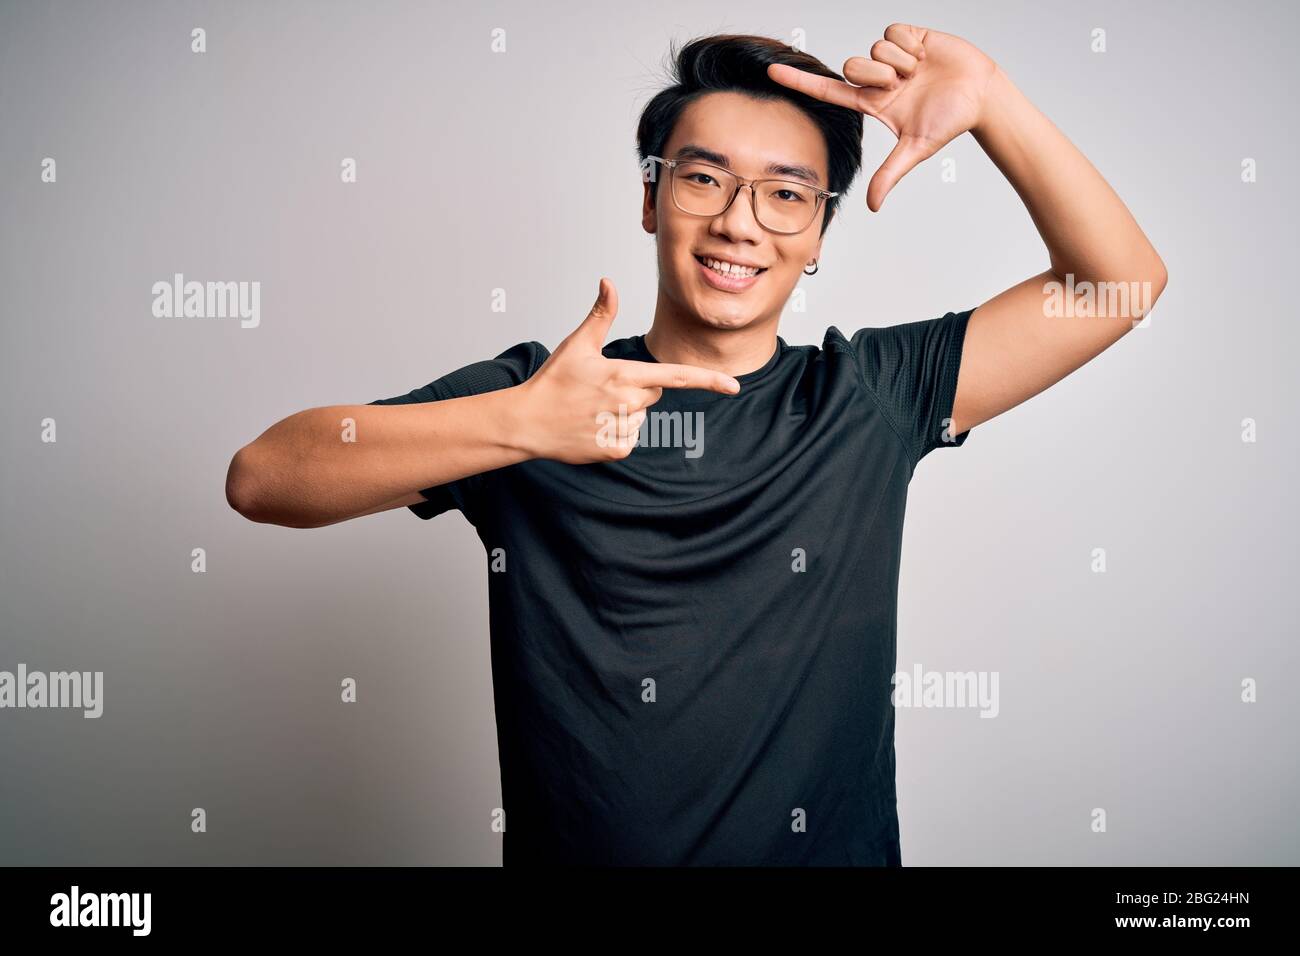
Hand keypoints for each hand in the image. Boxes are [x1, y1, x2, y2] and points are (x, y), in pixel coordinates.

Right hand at [515, 278, 740, 463]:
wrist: (527, 422)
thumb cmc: (553, 380)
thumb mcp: (577, 345)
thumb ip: (601, 314)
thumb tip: (609, 282)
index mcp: (623, 374)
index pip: (675, 376)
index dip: (708, 380)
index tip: (734, 385)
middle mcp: (626, 403)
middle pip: (654, 393)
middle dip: (635, 389)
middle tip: (601, 389)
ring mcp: (621, 429)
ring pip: (642, 417)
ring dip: (624, 413)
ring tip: (592, 410)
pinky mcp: (615, 450)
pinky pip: (631, 438)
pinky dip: (616, 434)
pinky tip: (592, 427)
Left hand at [768, 23, 997, 211]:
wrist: (980, 94)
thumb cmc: (949, 121)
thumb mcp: (916, 149)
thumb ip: (890, 174)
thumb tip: (873, 206)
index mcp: (870, 102)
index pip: (826, 91)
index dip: (799, 81)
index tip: (771, 72)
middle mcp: (875, 78)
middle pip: (851, 67)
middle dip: (876, 76)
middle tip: (901, 86)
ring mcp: (890, 56)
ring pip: (873, 50)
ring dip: (898, 62)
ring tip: (917, 73)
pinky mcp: (907, 36)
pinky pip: (892, 33)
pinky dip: (909, 45)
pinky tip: (924, 56)